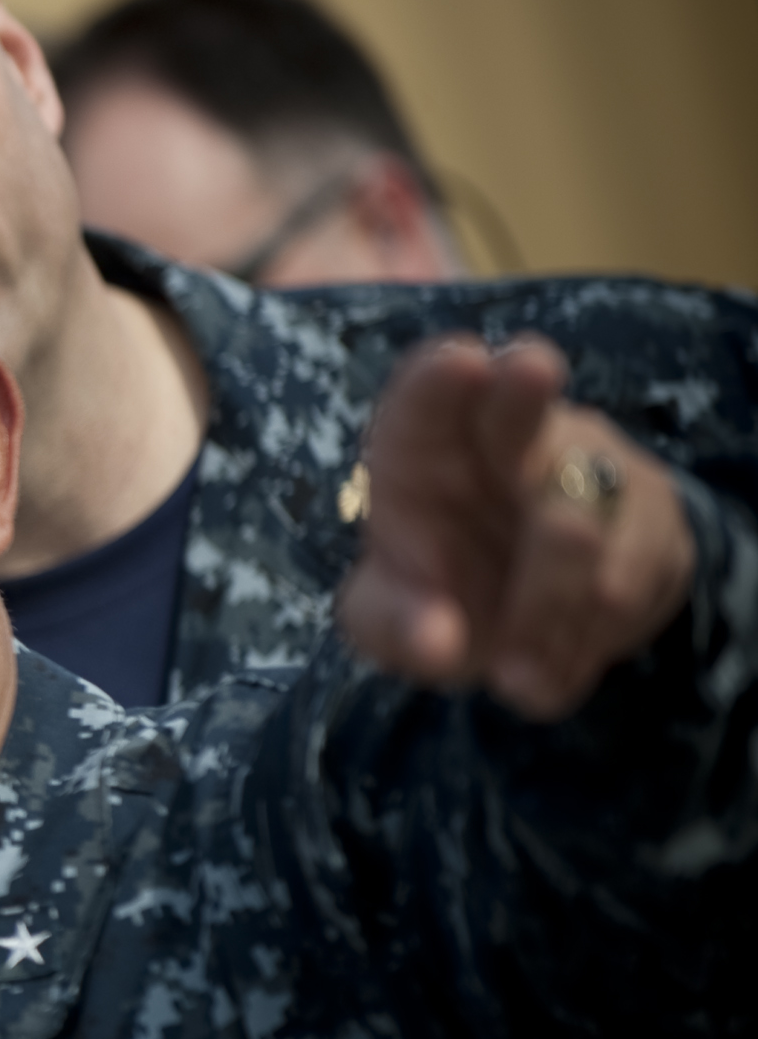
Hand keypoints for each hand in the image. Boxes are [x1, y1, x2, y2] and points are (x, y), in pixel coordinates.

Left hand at [336, 334, 693, 719]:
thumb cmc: (434, 597)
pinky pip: (630, 579)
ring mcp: (590, 472)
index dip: (439, 381)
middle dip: (524, 390)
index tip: (459, 360)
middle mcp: (513, 443)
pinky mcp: (652, 521)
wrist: (524, 626)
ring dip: (546, 604)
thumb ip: (393, 624)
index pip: (425, 402)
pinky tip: (549, 673)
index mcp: (426, 453)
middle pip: (521, 405)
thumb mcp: (387, 617)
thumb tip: (440, 641)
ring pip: (577, 520)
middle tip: (528, 369)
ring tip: (512, 678)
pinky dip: (587, 638)